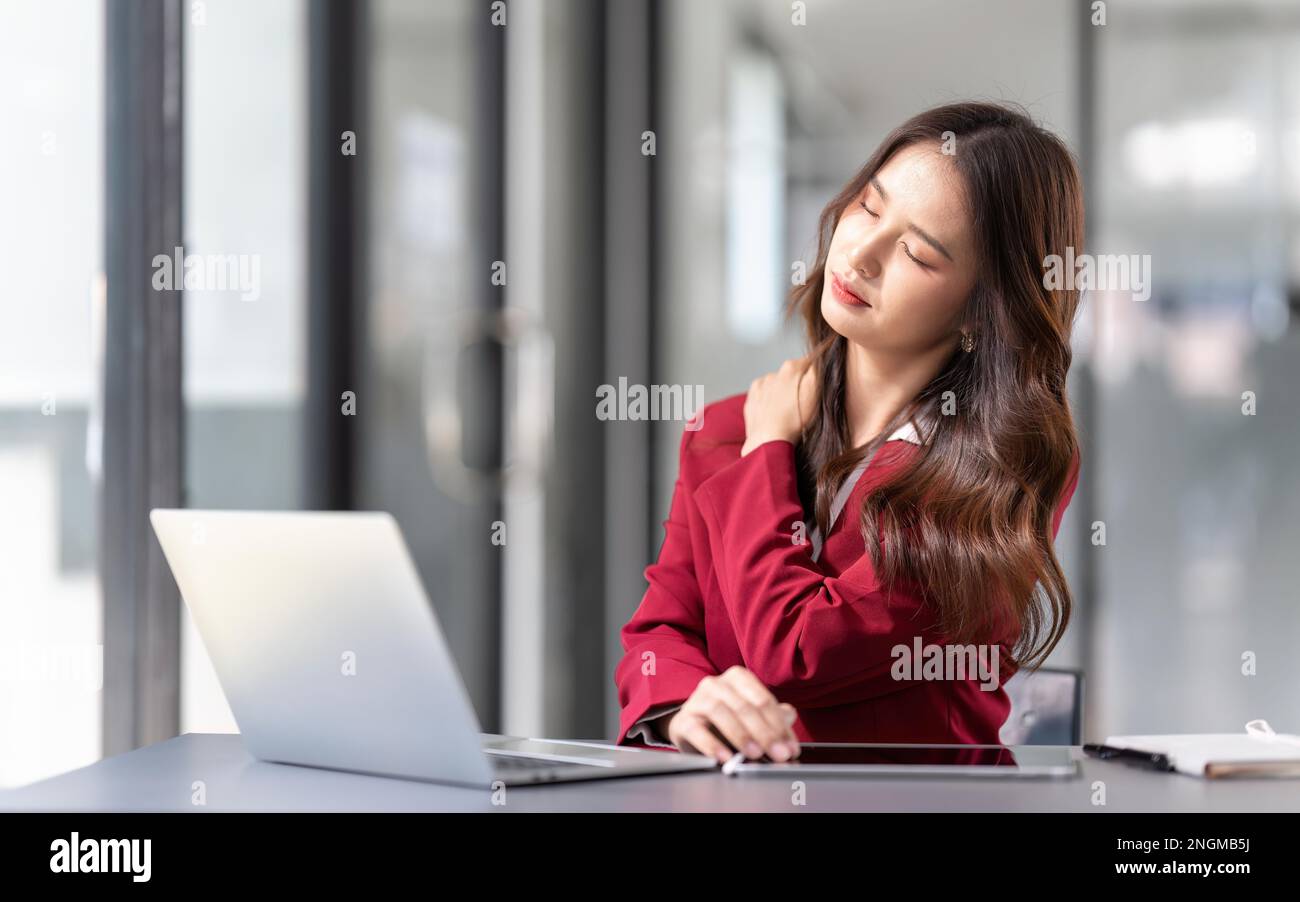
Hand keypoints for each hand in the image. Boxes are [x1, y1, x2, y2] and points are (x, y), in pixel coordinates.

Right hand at [656, 666, 800, 761]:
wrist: (691, 726)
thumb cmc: (727, 720)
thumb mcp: (752, 716)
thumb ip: (773, 717)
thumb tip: (790, 720)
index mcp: (738, 678)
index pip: (763, 700)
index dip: (779, 725)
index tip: (790, 748)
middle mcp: (716, 684)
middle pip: (745, 707)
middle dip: (765, 733)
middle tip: (779, 755)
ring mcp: (697, 700)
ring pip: (721, 712)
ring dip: (741, 735)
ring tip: (755, 754)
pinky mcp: (683, 720)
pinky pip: (697, 731)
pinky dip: (713, 745)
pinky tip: (726, 757)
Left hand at [740, 357, 819, 455]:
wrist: (768, 441)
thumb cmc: (795, 420)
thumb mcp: (815, 392)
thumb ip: (818, 370)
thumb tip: (819, 358)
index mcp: (791, 368)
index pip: (810, 361)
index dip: (817, 372)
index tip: (819, 385)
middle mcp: (773, 373)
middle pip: (792, 374)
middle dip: (799, 384)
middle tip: (804, 404)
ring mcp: (760, 387)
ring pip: (777, 385)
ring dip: (784, 394)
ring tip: (789, 412)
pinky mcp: (751, 401)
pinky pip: (764, 397)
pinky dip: (770, 403)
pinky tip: (776, 414)